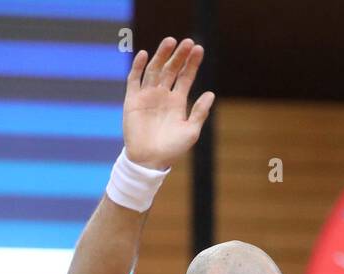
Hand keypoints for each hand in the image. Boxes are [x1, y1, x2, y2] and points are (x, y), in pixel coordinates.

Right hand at [123, 38, 214, 170]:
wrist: (149, 161)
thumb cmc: (172, 149)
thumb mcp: (190, 131)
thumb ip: (199, 112)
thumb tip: (211, 93)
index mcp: (177, 101)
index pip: (186, 77)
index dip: (192, 63)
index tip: (199, 49)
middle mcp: (163, 95)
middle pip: (171, 69)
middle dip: (179, 55)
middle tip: (188, 41)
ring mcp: (147, 96)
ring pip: (155, 70)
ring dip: (161, 55)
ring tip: (170, 42)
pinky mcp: (132, 100)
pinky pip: (134, 79)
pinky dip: (139, 67)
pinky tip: (145, 55)